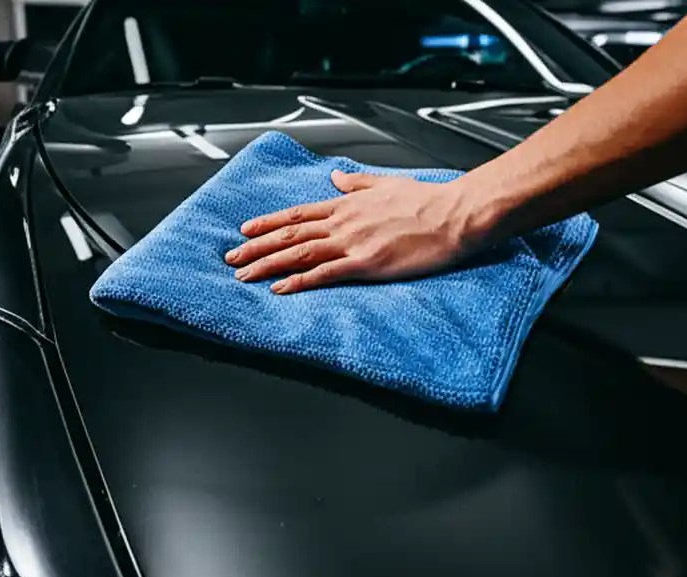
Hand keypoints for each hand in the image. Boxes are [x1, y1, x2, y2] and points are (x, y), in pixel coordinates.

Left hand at [226, 170, 489, 293]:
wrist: (455, 214)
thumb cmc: (428, 201)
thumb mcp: (386, 184)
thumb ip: (356, 183)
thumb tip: (334, 177)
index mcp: (348, 204)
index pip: (298, 214)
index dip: (268, 222)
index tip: (246, 230)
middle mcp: (344, 222)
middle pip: (290, 234)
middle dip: (257, 247)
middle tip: (231, 259)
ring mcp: (353, 243)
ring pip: (299, 254)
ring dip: (268, 265)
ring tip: (244, 276)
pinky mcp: (366, 263)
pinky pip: (324, 274)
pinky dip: (298, 281)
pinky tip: (279, 288)